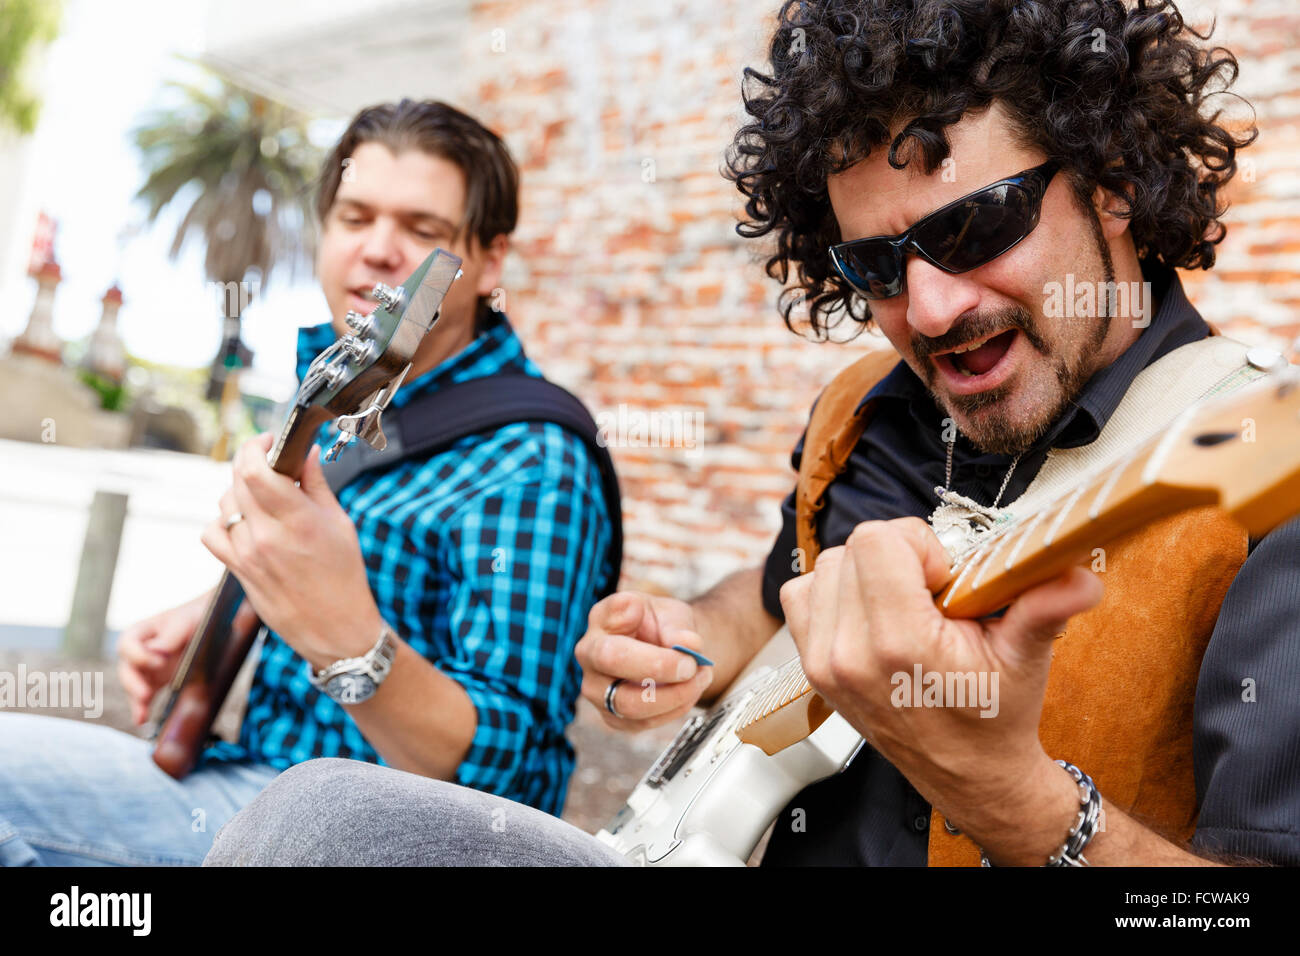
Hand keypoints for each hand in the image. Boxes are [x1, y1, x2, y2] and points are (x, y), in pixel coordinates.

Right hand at [116, 588, 257, 725]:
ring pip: (134, 686)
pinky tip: (142, 720)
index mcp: (141, 632)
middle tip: (145, 694)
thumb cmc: (193, 617)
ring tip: (142, 714)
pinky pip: (145, 697)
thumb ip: (169, 636)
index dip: (140, 655)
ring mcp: (146, 669)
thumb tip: (157, 653)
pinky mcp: (155, 682)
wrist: (209, 623)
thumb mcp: (184, 621)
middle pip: (127, 669)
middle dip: (133, 683)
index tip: (160, 662)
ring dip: (136, 701)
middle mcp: (139, 651)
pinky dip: (142, 708)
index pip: (128, 644)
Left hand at [200, 432, 382, 670]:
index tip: (269, 442)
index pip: (254, 468)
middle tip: (270, 464)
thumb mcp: (340, 523)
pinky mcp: (237, 571)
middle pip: (237, 480)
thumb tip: (306, 454)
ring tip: (262, 498)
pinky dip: (223, 522)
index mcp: (297, 519)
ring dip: (239, 492)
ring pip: (224, 504)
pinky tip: (244, 523)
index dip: (256, 446)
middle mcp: (266, 535)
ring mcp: (247, 554)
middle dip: (251, 463)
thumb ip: (317, 485)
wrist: (336, 628)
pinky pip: (213, 534)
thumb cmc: (344, 577)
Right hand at [576, 591, 714, 729]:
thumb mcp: (673, 614)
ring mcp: (596, 688)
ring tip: (700, 678)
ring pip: (628, 703)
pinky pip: (643, 722)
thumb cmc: (661, 626)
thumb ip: (678, 627)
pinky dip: (674, 709)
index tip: (666, 626)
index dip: (639, 623)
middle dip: (658, 666)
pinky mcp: (612, 715)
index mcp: (601, 619)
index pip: (611, 614)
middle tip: (690, 664)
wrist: (665, 649)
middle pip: (611, 660)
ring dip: (673, 695)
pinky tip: (690, 692)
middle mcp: (589, 654)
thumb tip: (689, 645)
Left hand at [779, 516, 1101, 837]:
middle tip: (930, 592)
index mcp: (897, 642)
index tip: (942, 576)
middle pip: (851, 548)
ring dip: (863, 572)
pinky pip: (802, 595)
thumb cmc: (994, 716)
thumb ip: (1045, 606)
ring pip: (825, 567)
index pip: (876, 540)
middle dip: (896, 557)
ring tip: (902, 603)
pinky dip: (833, 592)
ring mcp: (823, 661)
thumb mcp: (1025, 656)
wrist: (968, 774)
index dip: (918, 545)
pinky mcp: (811, 666)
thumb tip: (1081, 576)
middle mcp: (848, 652)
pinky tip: (871, 612)